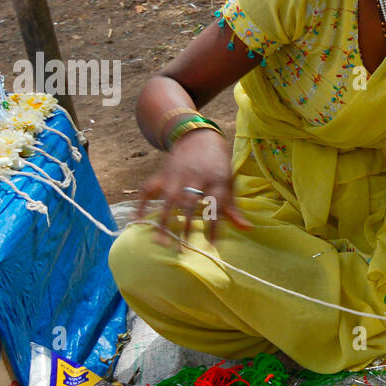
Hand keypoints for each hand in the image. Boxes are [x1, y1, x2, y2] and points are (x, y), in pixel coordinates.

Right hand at [136, 128, 251, 246]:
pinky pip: (149, 189)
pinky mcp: (162, 174)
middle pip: (190, 204)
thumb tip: (247, 230)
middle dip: (186, 225)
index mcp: (217, 181)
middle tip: (183, 248)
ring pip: (168, 199)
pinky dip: (142, 204)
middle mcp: (196, 178)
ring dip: (164, 220)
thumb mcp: (229, 184)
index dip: (214, 225)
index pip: (216, 206)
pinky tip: (138, 221)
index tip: (211, 244)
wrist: (198, 137)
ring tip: (161, 241)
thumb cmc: (218, 167)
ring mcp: (176, 176)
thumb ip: (233, 208)